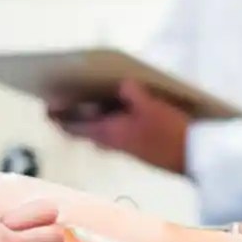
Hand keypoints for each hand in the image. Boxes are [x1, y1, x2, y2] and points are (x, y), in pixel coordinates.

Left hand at [49, 80, 190, 174]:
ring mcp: (123, 147)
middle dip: (69, 119)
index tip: (47, 109)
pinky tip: (111, 113)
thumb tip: (122, 85)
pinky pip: (111, 135)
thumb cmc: (171, 132)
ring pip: (97, 133)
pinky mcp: (135, 149)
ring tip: (83, 106)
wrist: (195, 157)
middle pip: (82, 131)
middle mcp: (112, 142)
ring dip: (87, 122)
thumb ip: (132, 93)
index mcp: (109, 132)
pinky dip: (104, 124)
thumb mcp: (152, 106)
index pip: (75, 127)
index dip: (59, 118)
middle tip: (58, 107)